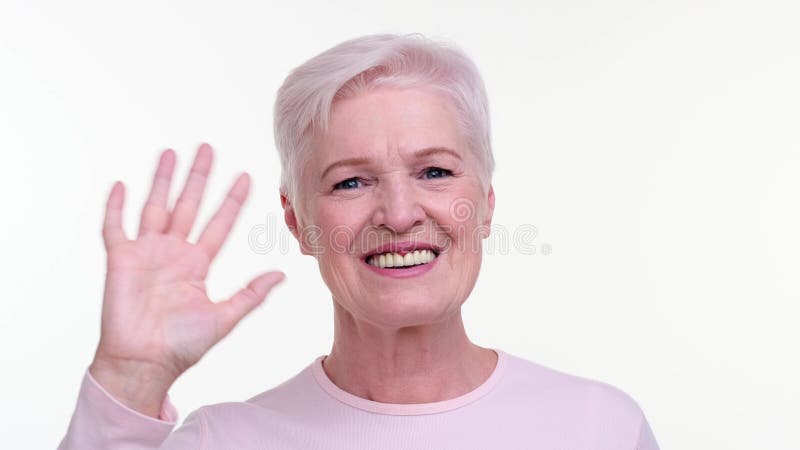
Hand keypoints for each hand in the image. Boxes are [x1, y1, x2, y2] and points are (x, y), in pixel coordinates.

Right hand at [89, 143, 284, 416]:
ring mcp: (146, 253)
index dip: (232, 200)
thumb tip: (281, 274)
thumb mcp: (225, 317)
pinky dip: (117, 207)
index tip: (246, 176)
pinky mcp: (120, 260)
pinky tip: (122, 185)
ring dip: (162, 180)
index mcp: (197, 263)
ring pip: (155, 206)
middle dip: (199, 177)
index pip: (219, 223)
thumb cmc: (183, 346)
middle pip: (189, 206)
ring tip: (171, 153)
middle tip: (208, 148)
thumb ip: (251, 294)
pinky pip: (116, 228)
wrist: (144, 364)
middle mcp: (173, 252)